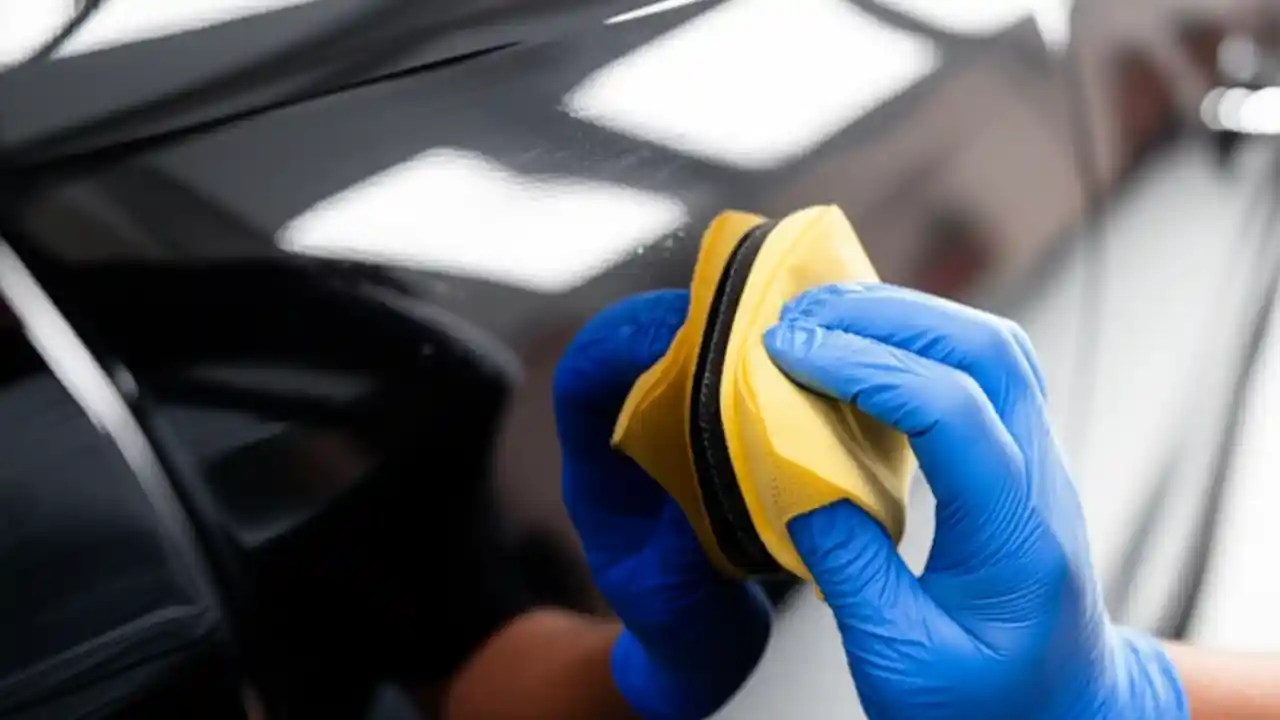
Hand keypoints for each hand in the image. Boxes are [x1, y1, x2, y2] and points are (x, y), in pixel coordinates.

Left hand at [555, 290, 769, 719]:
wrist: (710, 651)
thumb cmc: (680, 631)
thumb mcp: (675, 608)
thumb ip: (681, 553)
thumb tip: (718, 478)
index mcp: (599, 470)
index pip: (584, 376)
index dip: (621, 344)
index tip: (681, 339)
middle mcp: (635, 433)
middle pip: (645, 341)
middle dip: (695, 319)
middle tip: (756, 319)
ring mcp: (682, 425)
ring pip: (697, 347)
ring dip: (740, 330)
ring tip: (794, 330)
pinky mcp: (729, 425)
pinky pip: (743, 371)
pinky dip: (774, 359)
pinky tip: (818, 361)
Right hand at [764, 283, 1185, 719]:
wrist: (1064, 716)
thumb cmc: (988, 703)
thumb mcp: (899, 657)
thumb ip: (847, 567)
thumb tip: (795, 482)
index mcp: (1016, 535)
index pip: (951, 408)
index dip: (863, 366)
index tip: (788, 354)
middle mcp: (1040, 482)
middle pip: (987, 349)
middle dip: (887, 316)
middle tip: (800, 316)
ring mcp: (1036, 464)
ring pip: (992, 346)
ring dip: (906, 317)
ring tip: (826, 315)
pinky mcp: (1017, 460)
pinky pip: (982, 371)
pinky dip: (919, 341)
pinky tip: (865, 347)